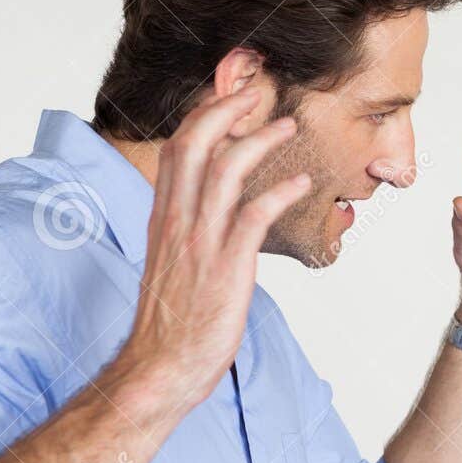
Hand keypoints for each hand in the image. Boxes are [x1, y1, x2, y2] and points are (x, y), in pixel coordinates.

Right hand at [116, 88, 311, 416]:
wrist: (160, 370)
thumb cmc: (170, 325)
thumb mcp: (171, 266)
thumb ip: (187, 234)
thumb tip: (211, 217)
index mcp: (163, 219)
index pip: (175, 150)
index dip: (202, 116)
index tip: (228, 97)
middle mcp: (178, 222)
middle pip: (194, 143)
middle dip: (226, 108)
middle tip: (256, 92)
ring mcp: (201, 242)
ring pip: (225, 169)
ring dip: (260, 140)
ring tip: (288, 126)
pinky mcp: (226, 267)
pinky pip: (253, 215)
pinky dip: (280, 191)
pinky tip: (301, 183)